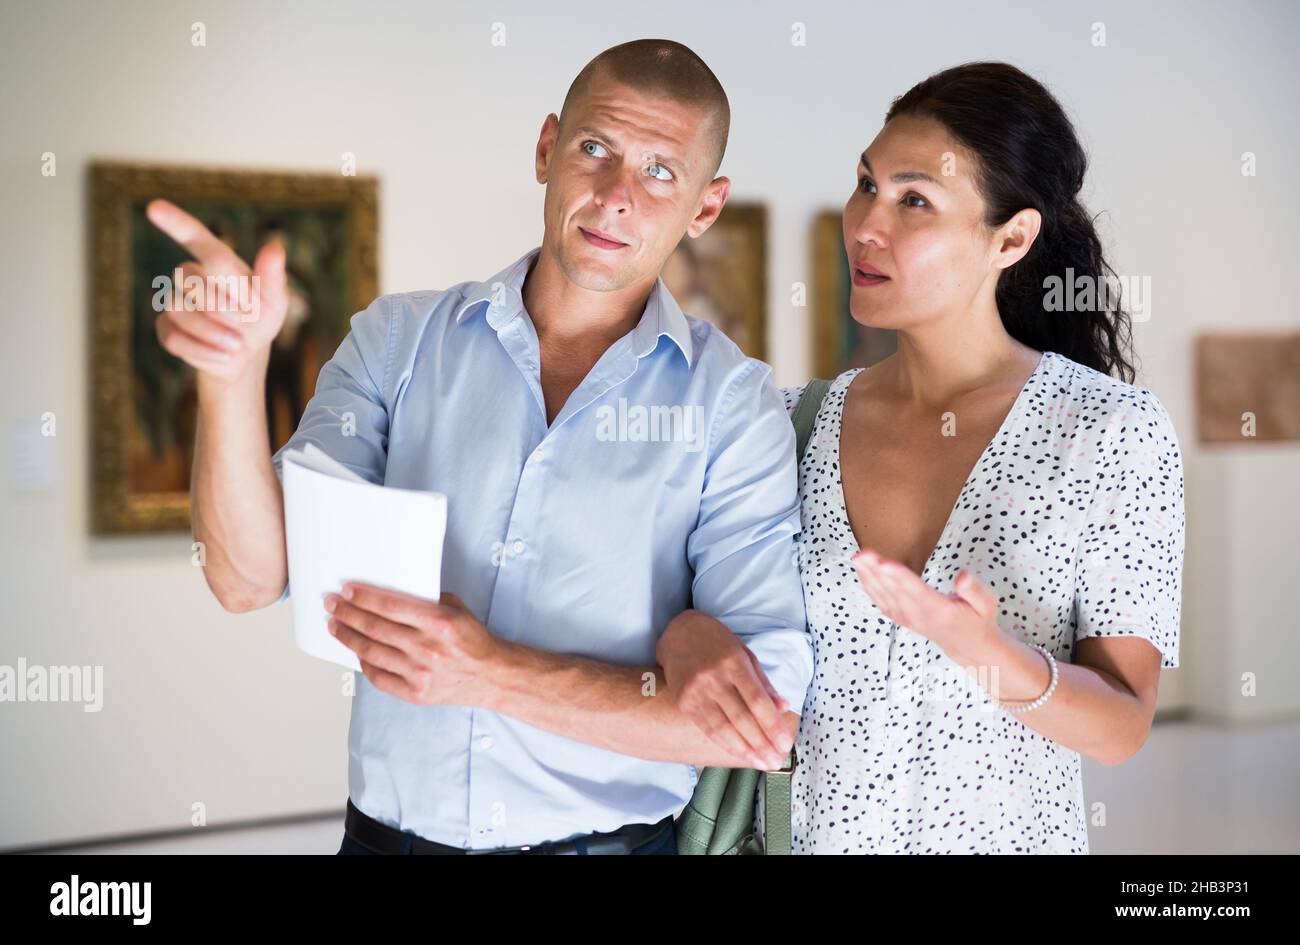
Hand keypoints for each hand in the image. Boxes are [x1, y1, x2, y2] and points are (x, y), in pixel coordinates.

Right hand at [145, 198, 288, 381]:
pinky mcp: (166, 328)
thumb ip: (272, 276)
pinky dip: (203, 351)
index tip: (155, 208)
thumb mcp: (275, 301)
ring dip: (213, 332)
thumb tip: (275, 247)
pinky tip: (223, 355)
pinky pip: (174, 338)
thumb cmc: (260, 319)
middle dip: (218, 301)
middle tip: (244, 319)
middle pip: (187, 275)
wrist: (245, 354)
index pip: (196, 238)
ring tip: (237, 344)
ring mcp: (175, 301)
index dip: (176, 222)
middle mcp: (192, 276)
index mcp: (218, 262)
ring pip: (179, 309)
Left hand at [324, 583, 499, 705]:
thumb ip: (426, 601)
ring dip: (348, 637)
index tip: (347, 591)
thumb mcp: (456, 609)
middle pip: (374, 628)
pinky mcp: (415, 694)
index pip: (390, 606)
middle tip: (333, 605)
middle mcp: (427, 649)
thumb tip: (391, 592)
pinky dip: (363, 663)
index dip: (364, 598)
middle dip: (348, 614)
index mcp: (438, 623)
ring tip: (335, 626)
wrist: (491, 675)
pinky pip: (379, 677)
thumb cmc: (472, 640)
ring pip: (371, 652)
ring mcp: (419, 674)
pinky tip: (356, 651)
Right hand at [656, 609, 792, 769]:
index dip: (772, 725)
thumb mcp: (744, 653)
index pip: (757, 701)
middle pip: (742, 718)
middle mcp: (714, 678)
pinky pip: (707, 728)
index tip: (785, 744)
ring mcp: (696, 691)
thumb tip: (783, 707)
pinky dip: (725, 744)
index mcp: (734, 663)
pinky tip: (739, 753)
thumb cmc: (717, 643)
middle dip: (762, 744)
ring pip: (723, 728)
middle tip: (776, 761)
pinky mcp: (684, 702)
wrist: (678, 634)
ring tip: (761, 763)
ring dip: (745, 750)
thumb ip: (764, 682)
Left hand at [850, 549, 1001, 660]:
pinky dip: (870, 586)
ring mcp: (908, 619)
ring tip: (858, 558)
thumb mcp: (987, 605)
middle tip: (864, 554)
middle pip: (895, 592)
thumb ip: (975, 590)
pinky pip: (882, 602)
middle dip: (877, 572)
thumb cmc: (978, 620)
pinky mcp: (902, 618)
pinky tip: (862, 571)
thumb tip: (962, 576)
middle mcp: (920, 617)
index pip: (917, 592)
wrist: (969, 646)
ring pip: (884, 596)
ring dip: (869, 577)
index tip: (885, 564)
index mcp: (940, 612)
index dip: (900, 578)